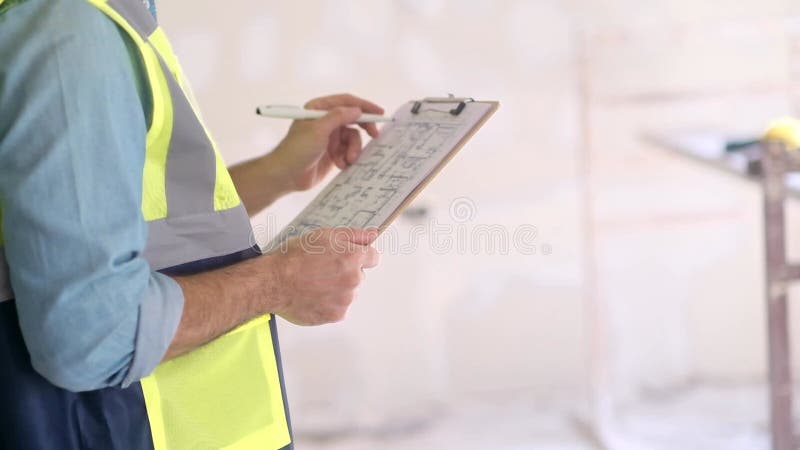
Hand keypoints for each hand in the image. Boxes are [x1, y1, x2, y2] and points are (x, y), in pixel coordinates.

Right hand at [267, 227, 379, 325]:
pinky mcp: (336, 315)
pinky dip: (329, 304)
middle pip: (360, 276)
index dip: (359, 256)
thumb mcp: (324, 235)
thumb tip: (373, 234)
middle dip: (346, 273)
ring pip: (349, 293)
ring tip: (315, 283)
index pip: (373, 258)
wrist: (273, 282)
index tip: (347, 258)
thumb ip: (354, 235)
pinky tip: (314, 295)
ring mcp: (345, 300)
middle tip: (323, 270)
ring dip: (338, 289)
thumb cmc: (294, 257)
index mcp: (353, 258)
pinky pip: (339, 308)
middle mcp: (354, 280)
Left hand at [269, 94, 384, 190]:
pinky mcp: (332, 153)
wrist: (287, 175)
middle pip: (353, 120)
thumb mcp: (318, 130)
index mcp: (319, 109)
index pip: (346, 102)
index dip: (364, 106)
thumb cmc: (297, 150)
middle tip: (374, 135)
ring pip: (352, 138)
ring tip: (347, 159)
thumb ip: (338, 117)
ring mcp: (329, 137)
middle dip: (363, 128)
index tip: (379, 112)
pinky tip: (340, 164)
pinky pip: (348, 151)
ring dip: (353, 149)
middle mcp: (325, 121)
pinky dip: (347, 158)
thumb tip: (357, 110)